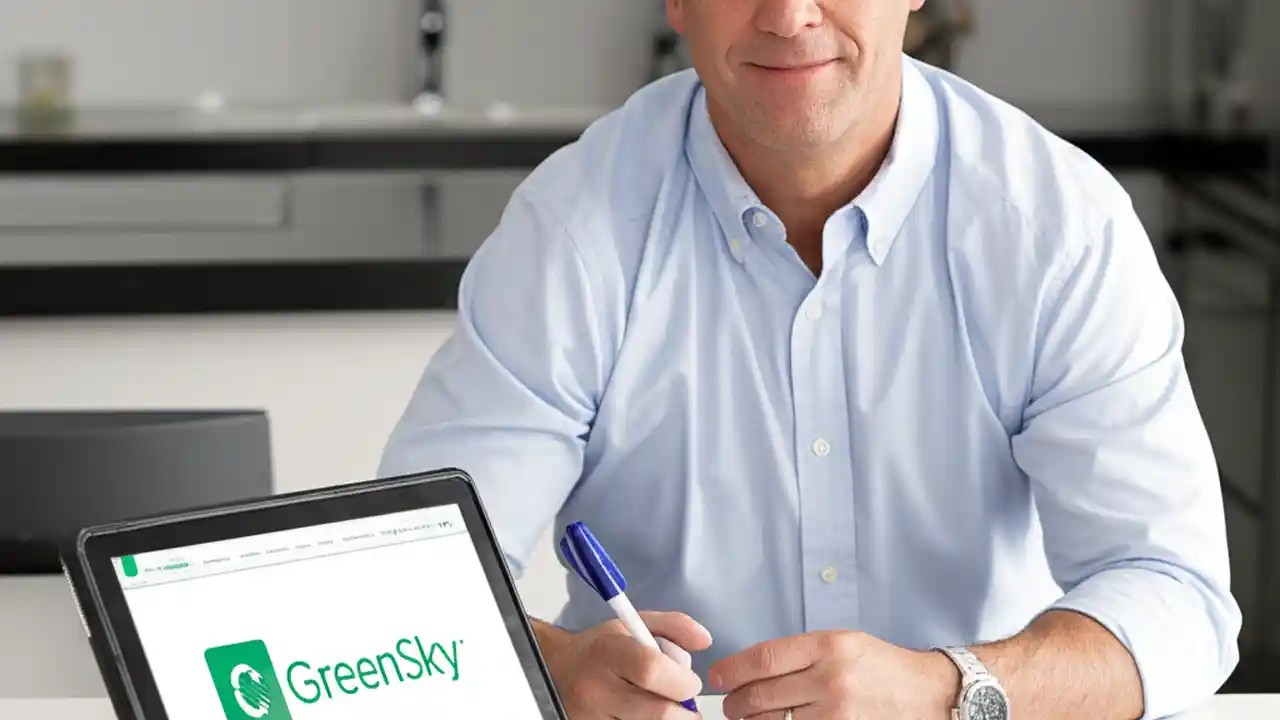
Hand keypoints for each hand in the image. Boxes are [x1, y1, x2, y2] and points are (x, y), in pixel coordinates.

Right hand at [541, 610, 712, 719]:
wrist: (556, 673)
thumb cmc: (599, 649)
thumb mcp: (632, 625)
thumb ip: (673, 626)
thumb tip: (705, 640)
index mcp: (607, 652)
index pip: (651, 669)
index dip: (682, 680)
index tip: (689, 682)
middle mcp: (596, 690)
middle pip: (660, 713)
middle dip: (684, 711)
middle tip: (682, 702)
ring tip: (661, 707)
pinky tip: (645, 716)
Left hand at [709, 630, 957, 719]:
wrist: (929, 694)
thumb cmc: (883, 667)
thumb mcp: (843, 644)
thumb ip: (800, 654)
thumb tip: (752, 669)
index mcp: (828, 647)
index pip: (763, 659)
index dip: (731, 670)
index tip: (717, 677)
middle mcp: (831, 679)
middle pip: (761, 696)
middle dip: (735, 704)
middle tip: (729, 705)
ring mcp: (838, 714)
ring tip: (747, 719)